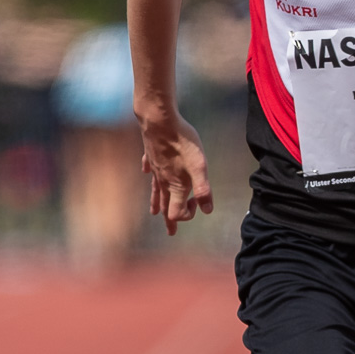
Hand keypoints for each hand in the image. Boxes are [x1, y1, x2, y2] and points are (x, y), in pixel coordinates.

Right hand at [137, 107, 212, 235]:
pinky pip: (149, 169)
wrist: (160, 121)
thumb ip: (203, 190)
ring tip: (154, 212)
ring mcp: (155, 168)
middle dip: (170, 219)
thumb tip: (207, 210)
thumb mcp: (199, 167)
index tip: (197, 204)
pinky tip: (147, 174)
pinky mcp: (151, 155)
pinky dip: (149, 175)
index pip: (177, 212)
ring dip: (157, 203)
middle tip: (171, 232)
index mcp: (175, 186)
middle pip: (165, 205)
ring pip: (155, 190)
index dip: (188, 214)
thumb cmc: (182, 144)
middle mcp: (163, 181)